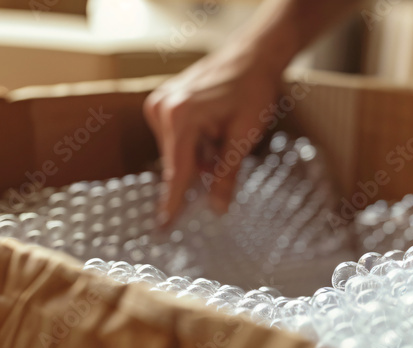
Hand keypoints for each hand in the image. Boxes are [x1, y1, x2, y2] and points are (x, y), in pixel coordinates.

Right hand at [144, 49, 280, 221]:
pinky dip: (195, 141)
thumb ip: (227, 174)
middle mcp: (163, 109)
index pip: (176, 172)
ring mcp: (159, 102)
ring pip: (177, 151)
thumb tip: (217, 208)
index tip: (164, 227)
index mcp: (181, 117)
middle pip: (177, 162)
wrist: (252, 56)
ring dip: (200, 154)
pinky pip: (175, 136)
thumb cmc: (252, 90)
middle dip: (200, 169)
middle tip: (227, 152)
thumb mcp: (244, 137)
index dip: (173, 202)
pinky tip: (214, 127)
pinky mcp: (162, 101)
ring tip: (224, 132)